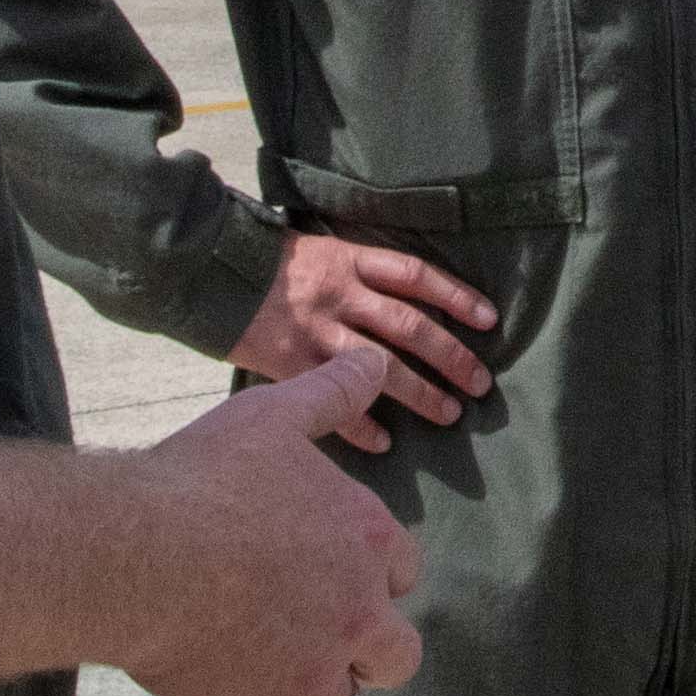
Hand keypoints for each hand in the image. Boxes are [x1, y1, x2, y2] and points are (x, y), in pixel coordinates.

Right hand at [113, 349, 427, 695]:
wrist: (136, 551)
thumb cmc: (204, 476)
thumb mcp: (274, 416)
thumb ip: (331, 396)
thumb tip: (374, 364)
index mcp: (365, 541)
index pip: (402, 571)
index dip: (370, 572)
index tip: (332, 566)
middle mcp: (355, 613)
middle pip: (396, 654)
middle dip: (366, 649)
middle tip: (317, 633)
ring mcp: (311, 669)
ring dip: (310, 691)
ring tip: (268, 670)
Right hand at [231, 232, 498, 439]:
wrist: (205, 272)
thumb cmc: (269, 265)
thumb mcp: (319, 252)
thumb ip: (359, 275)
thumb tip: (409, 299)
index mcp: (349, 260)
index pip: (416, 276)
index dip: (456, 296)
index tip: (489, 320)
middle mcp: (340, 295)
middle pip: (409, 327)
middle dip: (451, 356)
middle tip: (480, 383)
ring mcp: (316, 332)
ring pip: (380, 368)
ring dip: (420, 393)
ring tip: (449, 413)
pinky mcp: (289, 364)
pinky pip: (332, 402)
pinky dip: (359, 426)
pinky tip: (383, 444)